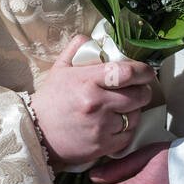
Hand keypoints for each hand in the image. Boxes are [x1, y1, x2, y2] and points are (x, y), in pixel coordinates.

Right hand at [29, 35, 155, 171]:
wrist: (36, 133)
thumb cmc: (50, 100)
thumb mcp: (59, 69)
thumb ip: (77, 50)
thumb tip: (94, 38)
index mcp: (86, 80)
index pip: (127, 72)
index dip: (143, 71)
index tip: (146, 72)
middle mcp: (96, 103)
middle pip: (139, 95)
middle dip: (144, 91)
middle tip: (140, 90)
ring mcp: (100, 126)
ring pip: (135, 116)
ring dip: (134, 111)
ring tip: (123, 108)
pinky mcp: (102, 146)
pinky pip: (128, 135)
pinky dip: (126, 130)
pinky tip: (115, 124)